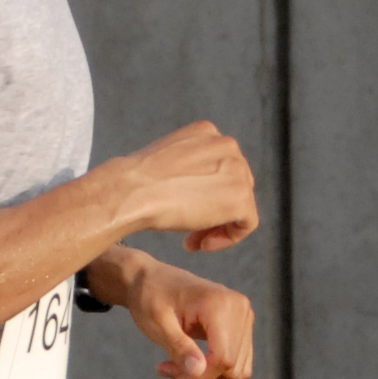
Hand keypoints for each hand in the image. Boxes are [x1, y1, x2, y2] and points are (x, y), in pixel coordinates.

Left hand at [113, 255, 255, 378]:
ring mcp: (244, 316)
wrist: (152, 279)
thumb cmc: (150, 298)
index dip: (202, 377)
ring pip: (236, 369)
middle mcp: (239, 308)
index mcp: (219, 303)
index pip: (224, 358)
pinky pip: (236, 363)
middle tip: (167, 372)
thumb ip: (179, 348)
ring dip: (206, 377)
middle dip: (200, 378)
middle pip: (232, 366)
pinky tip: (188, 365)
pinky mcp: (241, 326)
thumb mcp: (158, 325)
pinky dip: (213, 371)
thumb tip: (199, 372)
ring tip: (174, 369)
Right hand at [117, 120, 257, 253]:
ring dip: (218, 227)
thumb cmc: (138, 184)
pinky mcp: (240, 197)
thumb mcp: (167, 164)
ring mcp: (237, 169)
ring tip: (194, 242)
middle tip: (190, 234)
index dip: (207, 194)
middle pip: (235, 185)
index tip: (186, 211)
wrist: (130, 192)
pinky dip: (229, 238)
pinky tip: (203, 245)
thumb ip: (189, 169)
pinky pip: (247, 223)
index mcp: (208, 133)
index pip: (222, 167)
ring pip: (242, 205)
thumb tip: (199, 190)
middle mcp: (227, 145)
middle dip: (214, 212)